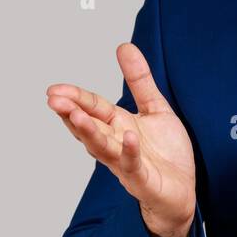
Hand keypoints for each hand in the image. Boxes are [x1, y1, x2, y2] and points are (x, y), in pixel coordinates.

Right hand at [46, 42, 196, 236]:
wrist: (182, 191)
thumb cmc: (165, 154)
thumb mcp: (155, 109)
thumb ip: (139, 80)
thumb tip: (123, 46)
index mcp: (117, 126)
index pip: (93, 108)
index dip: (75, 98)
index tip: (54, 89)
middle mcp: (116, 144)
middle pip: (90, 126)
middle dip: (72, 112)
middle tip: (54, 99)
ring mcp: (127, 164)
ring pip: (103, 147)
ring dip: (89, 132)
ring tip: (76, 115)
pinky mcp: (143, 180)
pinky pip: (134, 165)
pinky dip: (130, 152)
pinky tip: (129, 137)